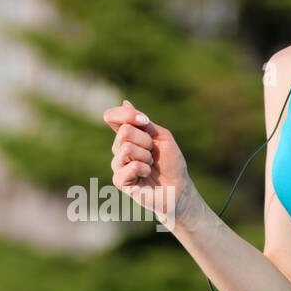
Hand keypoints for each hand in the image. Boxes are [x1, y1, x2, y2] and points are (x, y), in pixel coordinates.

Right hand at [103, 99, 192, 226]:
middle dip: (145, 140)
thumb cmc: (171, 162)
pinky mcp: (119, 181)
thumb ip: (143, 123)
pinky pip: (129, 167)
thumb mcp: (161, 136)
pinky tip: (146, 175)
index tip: (144, 122)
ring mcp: (118, 165)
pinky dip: (143, 169)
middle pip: (124, 131)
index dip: (126, 115)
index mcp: (128, 135)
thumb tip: (124, 103)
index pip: (112, 116)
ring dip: (145, 156)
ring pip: (126, 148)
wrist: (178, 187)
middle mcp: (119, 148)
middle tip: (153, 153)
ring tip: (150, 165)